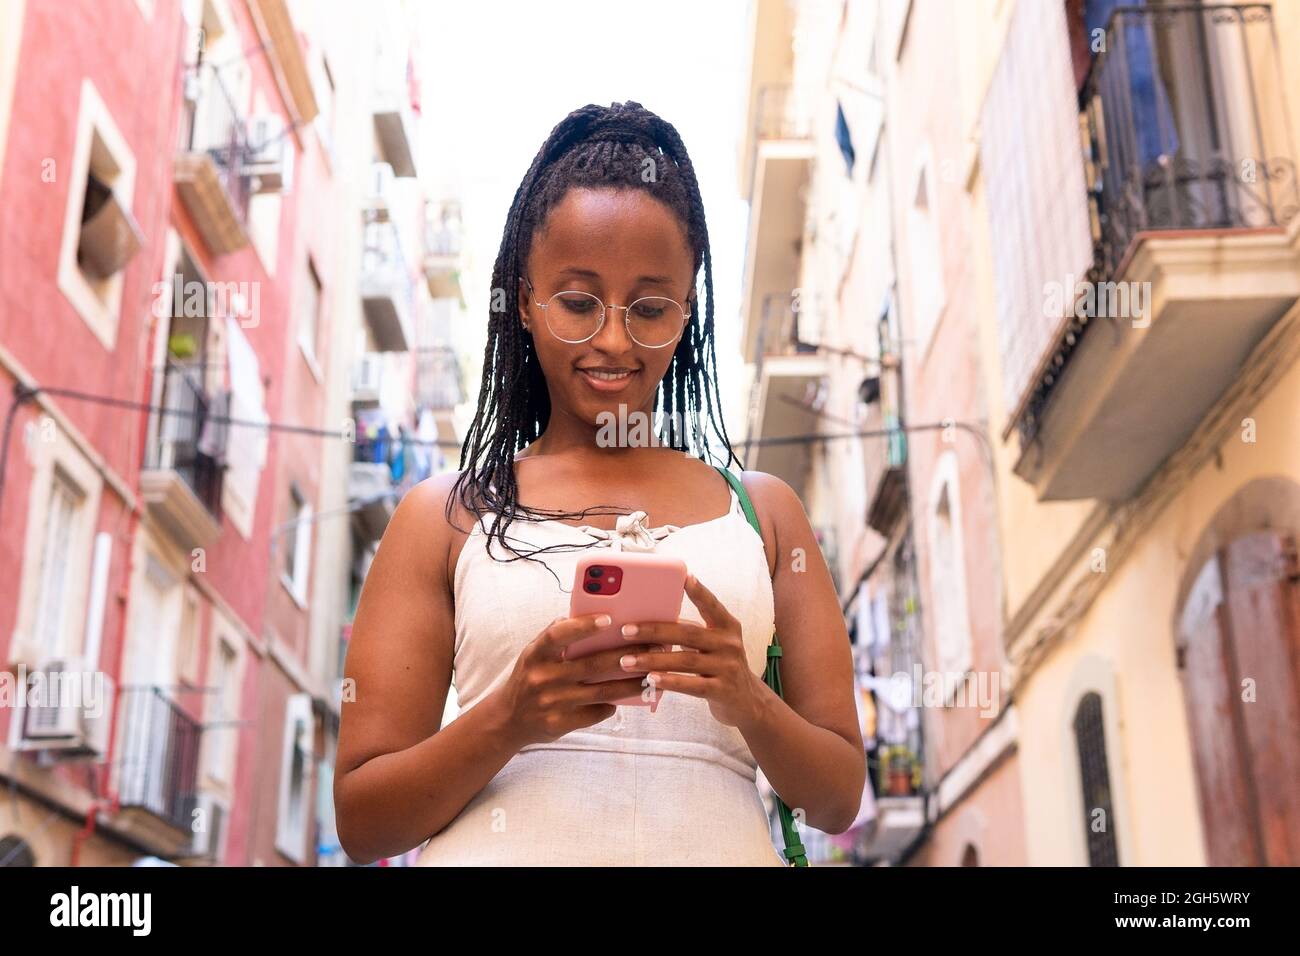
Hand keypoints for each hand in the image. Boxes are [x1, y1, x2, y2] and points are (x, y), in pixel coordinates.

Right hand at [495, 612, 660, 747]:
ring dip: (630, 683)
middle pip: (591, 664)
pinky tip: (625, 698)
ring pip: (602, 691)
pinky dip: (612, 704)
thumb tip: (582, 615)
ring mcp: (552, 703)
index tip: (609, 618)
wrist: (508, 720)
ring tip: (651, 675)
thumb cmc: (528, 678)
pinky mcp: (561, 723)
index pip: (558, 635)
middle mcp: (542, 678)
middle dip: (626, 654)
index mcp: (535, 655)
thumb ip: (554, 637)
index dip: (583, 625)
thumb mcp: (533, 654)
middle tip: (651, 647)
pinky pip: (596, 712)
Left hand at [616, 573, 768, 728]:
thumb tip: (651, 621)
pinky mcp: (723, 691)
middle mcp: (730, 644)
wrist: (748, 701)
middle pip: (689, 634)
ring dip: (654, 660)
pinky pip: (692, 685)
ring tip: (627, 660)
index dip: (699, 591)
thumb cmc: (720, 665)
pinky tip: (651, 679)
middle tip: (626, 630)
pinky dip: (670, 681)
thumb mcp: (714, 644)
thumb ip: (692, 631)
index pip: (712, 605)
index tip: (685, 576)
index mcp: (727, 626)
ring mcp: (728, 668)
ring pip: (686, 661)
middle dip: (655, 631)